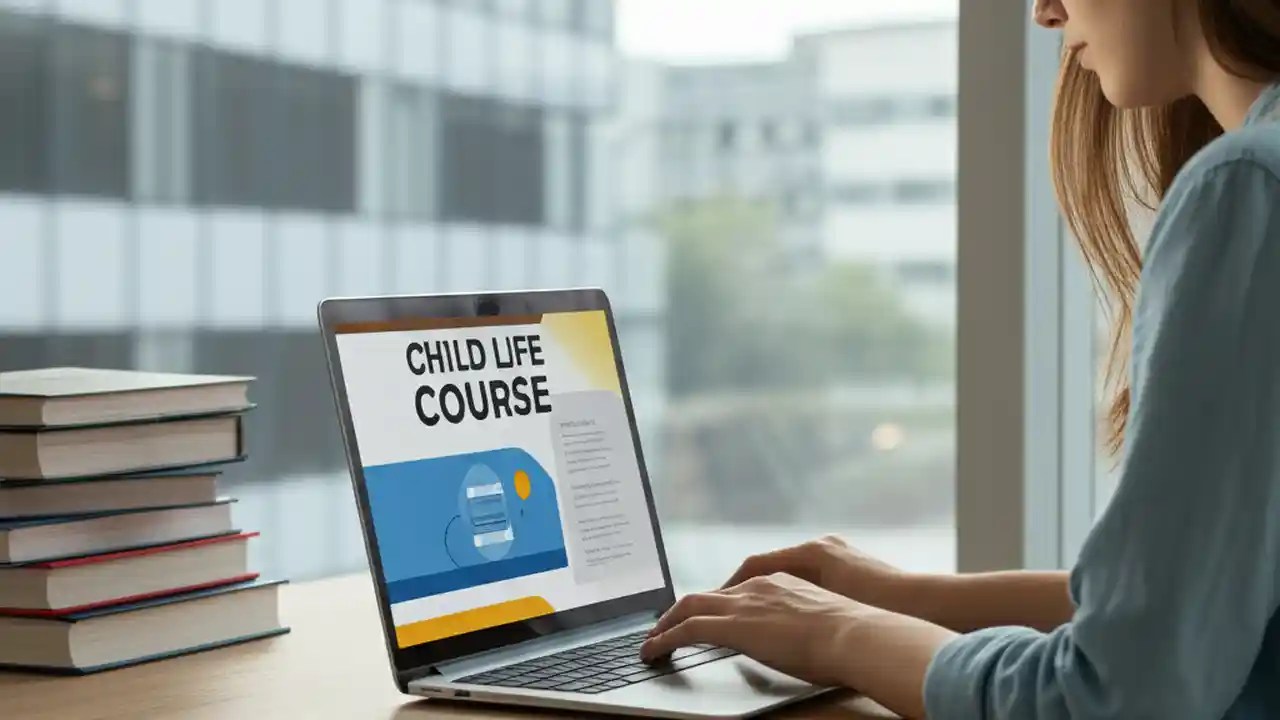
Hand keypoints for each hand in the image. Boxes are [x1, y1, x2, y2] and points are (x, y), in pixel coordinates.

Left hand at [639, 572, 869, 686]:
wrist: (854, 634)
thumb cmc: (851, 637)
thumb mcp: (821, 624)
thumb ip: (801, 626)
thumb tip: (799, 643)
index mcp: (779, 583)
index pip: (735, 592)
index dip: (715, 605)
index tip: (705, 616)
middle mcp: (756, 587)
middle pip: (705, 595)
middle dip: (680, 611)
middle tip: (665, 626)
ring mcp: (742, 603)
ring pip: (688, 607)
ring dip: (666, 625)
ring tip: (652, 641)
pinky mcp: (731, 624)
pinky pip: (685, 629)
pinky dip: (664, 639)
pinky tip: (653, 651)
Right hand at [723, 534, 905, 607]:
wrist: (925, 605)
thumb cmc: (879, 606)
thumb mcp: (822, 606)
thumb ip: (786, 603)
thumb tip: (753, 610)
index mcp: (812, 551)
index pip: (756, 563)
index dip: (730, 583)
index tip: (712, 601)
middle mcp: (822, 546)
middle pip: (770, 565)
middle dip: (745, 587)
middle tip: (724, 607)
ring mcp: (838, 555)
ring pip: (790, 572)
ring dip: (768, 590)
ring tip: (752, 614)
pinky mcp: (851, 567)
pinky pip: (810, 578)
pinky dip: (793, 593)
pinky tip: (790, 614)